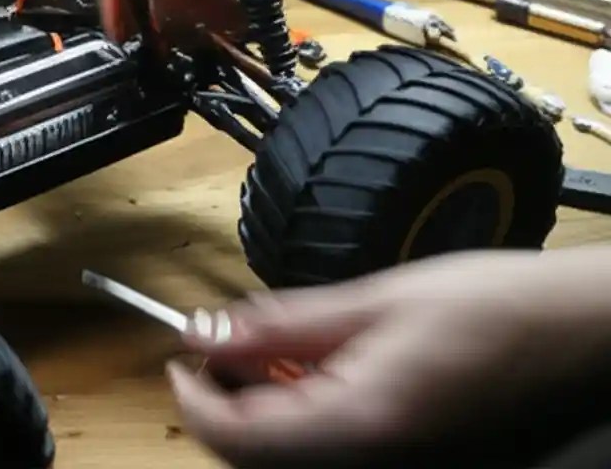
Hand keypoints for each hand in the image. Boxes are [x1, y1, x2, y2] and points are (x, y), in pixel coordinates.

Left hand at [168, 248, 610, 467]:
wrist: (582, 334)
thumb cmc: (499, 308)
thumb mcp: (375, 299)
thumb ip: (283, 324)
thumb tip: (212, 333)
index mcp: (360, 424)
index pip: (235, 438)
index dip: (192, 397)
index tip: (182, 357)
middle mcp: (376, 464)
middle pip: (255, 458)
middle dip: (223, 405)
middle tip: (221, 350)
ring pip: (290, 459)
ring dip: (261, 413)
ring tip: (269, 354)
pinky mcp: (413, 465)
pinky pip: (329, 455)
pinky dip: (302, 419)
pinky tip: (314, 374)